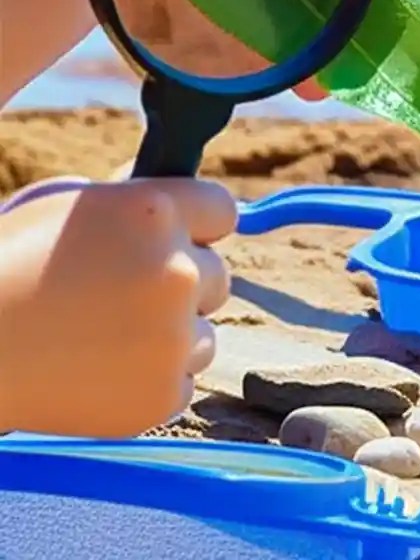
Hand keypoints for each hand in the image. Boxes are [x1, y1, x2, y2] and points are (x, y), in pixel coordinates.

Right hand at [0, 178, 235, 437]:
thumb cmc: (4, 265)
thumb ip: (132, 199)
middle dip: (180, 283)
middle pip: (219, 275)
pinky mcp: (163, 394)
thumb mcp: (61, 205)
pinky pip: (181, 381)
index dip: (199, 224)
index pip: (223, 209)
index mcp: (154, 213)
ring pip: (203, 333)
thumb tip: (180, 200)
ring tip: (96, 335)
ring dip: (167, 335)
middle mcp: (177, 272)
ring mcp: (174, 338)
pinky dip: (149, 380)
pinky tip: (95, 370)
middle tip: (116, 294)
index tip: (180, 238)